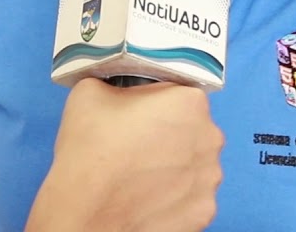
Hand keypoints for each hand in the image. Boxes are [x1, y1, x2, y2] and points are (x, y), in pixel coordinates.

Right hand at [27, 79, 223, 231]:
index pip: (179, 94)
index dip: (156, 103)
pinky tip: (148, 198)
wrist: (85, 213)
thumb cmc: (89, 150)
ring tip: (140, 176)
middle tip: (136, 146)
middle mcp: (210, 138)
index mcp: (189, 102)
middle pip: (192, 130)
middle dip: (170, 135)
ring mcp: (210, 179)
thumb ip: (114, 82)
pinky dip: (175, 198)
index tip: (137, 116)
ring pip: (194, 165)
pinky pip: (192, 197)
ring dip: (175, 168)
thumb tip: (117, 89)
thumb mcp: (90, 91)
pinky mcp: (204, 212)